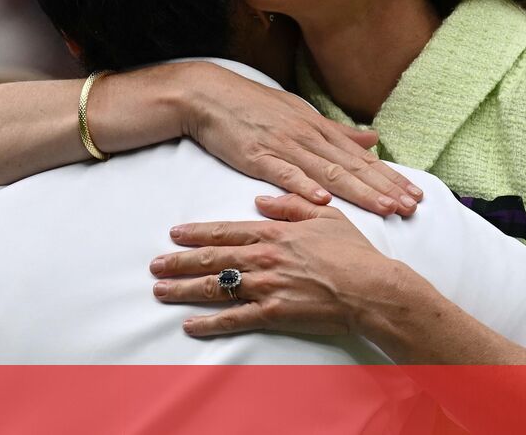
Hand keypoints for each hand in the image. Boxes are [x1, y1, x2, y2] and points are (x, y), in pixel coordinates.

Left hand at [150, 195, 398, 336]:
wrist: (371, 289)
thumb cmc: (354, 252)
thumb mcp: (325, 216)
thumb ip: (291, 205)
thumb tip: (261, 200)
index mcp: (275, 233)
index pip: (226, 231)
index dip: (197, 232)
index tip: (175, 233)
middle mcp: (264, 258)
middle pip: (212, 258)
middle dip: (179, 262)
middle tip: (154, 266)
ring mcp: (267, 287)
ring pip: (216, 287)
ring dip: (185, 289)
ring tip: (161, 291)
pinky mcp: (274, 314)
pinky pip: (234, 319)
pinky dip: (210, 323)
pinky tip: (190, 324)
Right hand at [179, 63, 421, 215]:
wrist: (208, 95)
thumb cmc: (253, 106)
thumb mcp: (301, 113)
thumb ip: (337, 131)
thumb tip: (373, 138)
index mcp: (319, 128)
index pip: (361, 157)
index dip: (389, 177)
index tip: (413, 194)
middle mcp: (308, 137)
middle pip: (353, 167)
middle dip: (385, 188)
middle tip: (411, 207)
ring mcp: (285, 146)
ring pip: (329, 173)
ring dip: (359, 192)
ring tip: (385, 208)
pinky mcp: (258, 156)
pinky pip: (286, 174)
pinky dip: (306, 188)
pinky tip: (324, 201)